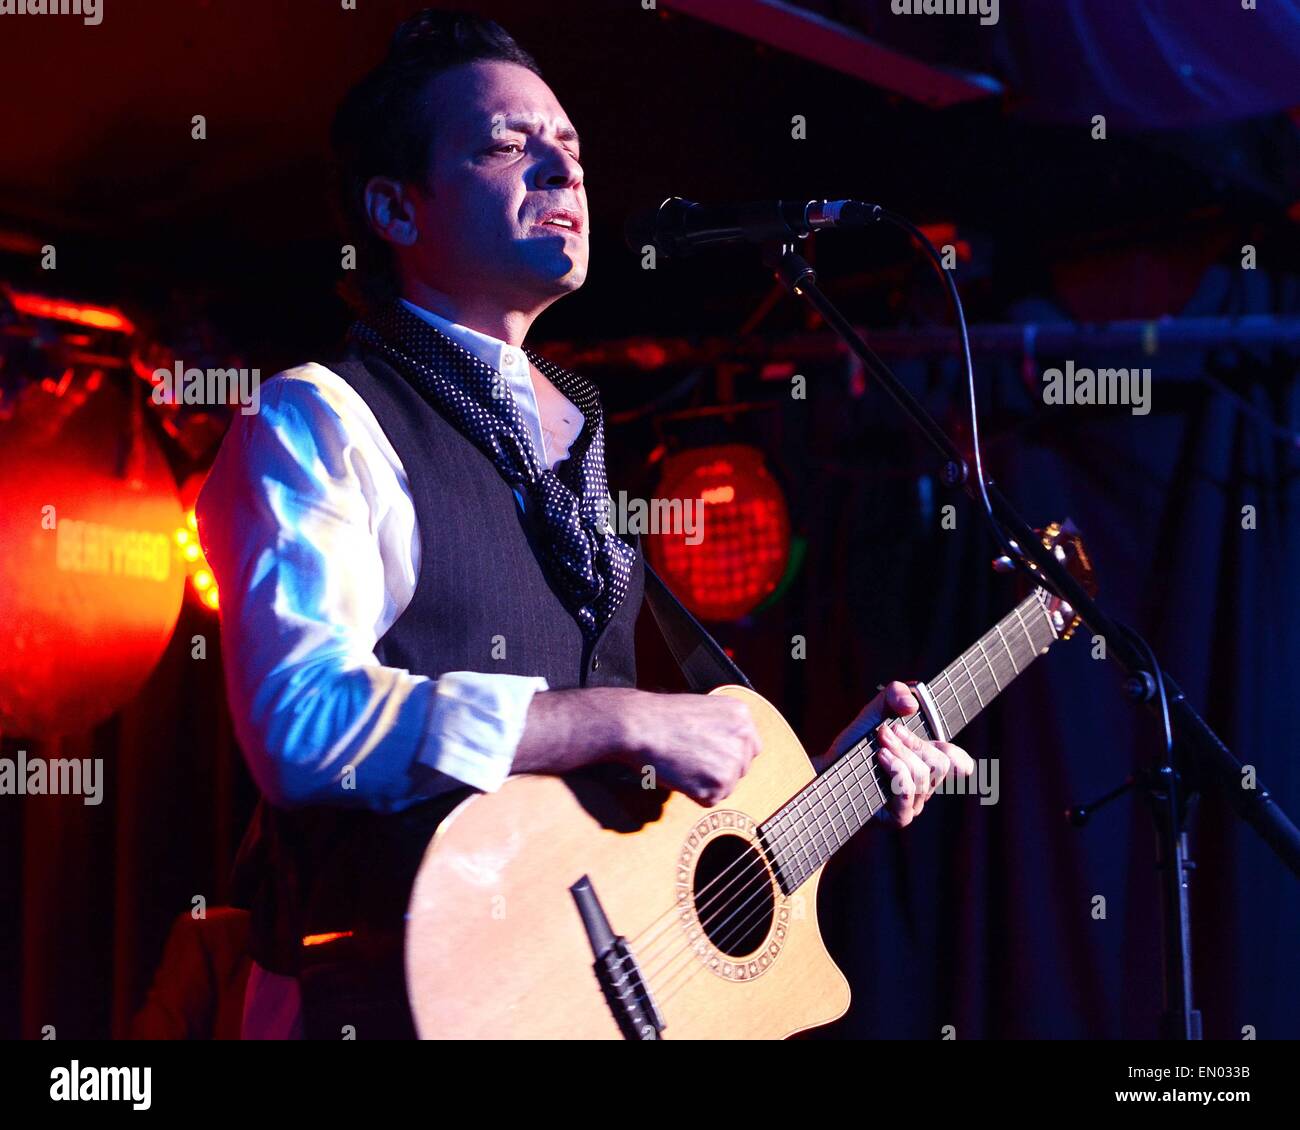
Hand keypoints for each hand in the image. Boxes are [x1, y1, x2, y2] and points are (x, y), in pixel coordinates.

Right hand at [615, 692, 760, 806]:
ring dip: (706, 783)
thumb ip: (726, 728)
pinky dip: (694, 794)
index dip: (728, 754)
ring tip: (683, 764)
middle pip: (740, 769)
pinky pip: (710, 800)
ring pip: (727, 787)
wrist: (641, 726)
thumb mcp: (706, 709)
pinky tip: (680, 774)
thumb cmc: (663, 718)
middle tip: (692, 760)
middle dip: (719, 770)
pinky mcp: (717, 784)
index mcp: (742, 716)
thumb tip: (731, 754)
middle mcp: (743, 738)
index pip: (750, 748)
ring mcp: (732, 762)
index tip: (711, 754)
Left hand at [820, 680, 973, 827]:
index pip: (959, 765)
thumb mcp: (875, 711)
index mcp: (926, 765)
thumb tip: (912, 704)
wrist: (827, 770)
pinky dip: (896, 770)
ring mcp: (912, 805)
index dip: (957, 755)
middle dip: (914, 743)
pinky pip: (908, 793)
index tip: (940, 742)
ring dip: (900, 753)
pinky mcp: (897, 817)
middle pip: (940, 765)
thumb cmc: (854, 744)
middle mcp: (923, 788)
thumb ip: (895, 694)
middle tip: (888, 732)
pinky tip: (881, 757)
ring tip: (878, 745)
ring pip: (923, 776)